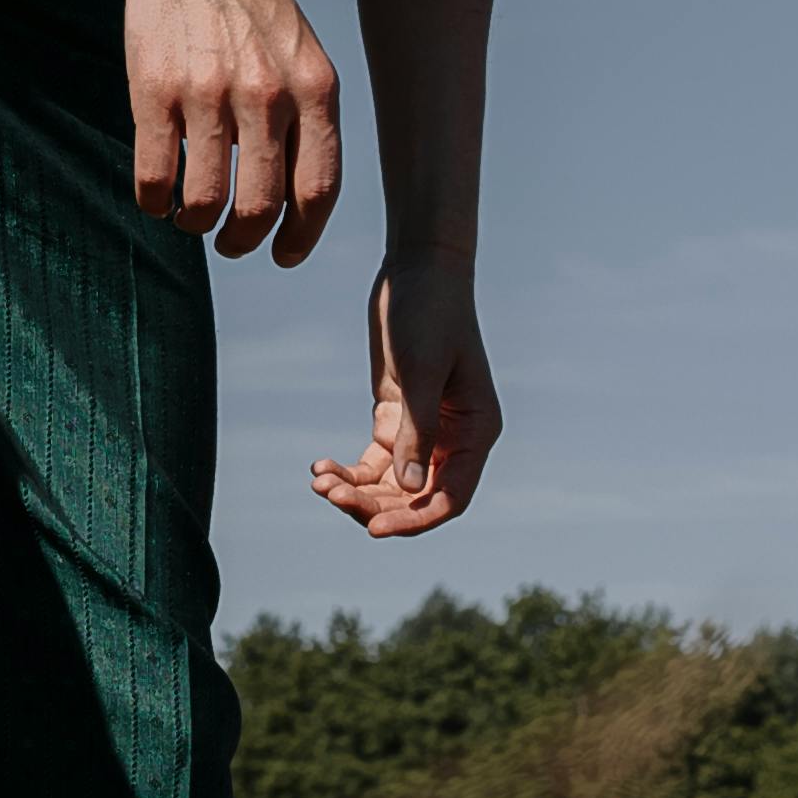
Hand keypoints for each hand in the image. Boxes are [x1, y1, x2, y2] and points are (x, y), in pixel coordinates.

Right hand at [127, 0, 342, 260]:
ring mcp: (209, 92)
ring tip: (189, 217)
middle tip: (230, 242)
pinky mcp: (155, 89)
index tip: (283, 253)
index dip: (301, 235)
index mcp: (314, 89)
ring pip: (205, 200)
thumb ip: (304, 118)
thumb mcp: (301, 55)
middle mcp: (268, 94)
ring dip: (195, 224)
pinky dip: (154, 202)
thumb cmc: (250, 3)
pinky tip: (156, 196)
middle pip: (260, 205)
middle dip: (243, 240)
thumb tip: (293, 199)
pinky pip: (155, 175)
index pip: (317, 188)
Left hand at [311, 248, 499, 537]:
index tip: (374, 528)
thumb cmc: (430, 313)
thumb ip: (418, 430)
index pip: (451, 497)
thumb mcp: (422, 371)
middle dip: (376, 506)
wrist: (418, 269)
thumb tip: (410, 489)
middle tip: (331, 496)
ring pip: (392, 486)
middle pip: (417, 498)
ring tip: (320, 481)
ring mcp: (426, 432)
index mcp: (477, 431)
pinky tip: (320, 466)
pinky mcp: (397, 419)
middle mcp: (456, 439)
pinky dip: (348, 472)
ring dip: (357, 492)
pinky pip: (374, 464)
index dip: (415, 520)